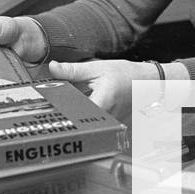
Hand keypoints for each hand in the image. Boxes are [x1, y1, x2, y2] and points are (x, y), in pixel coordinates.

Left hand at [47, 59, 162, 122]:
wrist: (147, 83)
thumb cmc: (126, 74)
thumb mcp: (97, 68)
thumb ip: (73, 70)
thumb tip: (52, 68)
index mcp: (102, 102)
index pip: (74, 112)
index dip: (59, 108)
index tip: (47, 103)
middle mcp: (105, 118)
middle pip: (76, 118)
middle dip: (63, 111)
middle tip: (49, 104)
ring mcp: (108, 124)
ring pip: (83, 121)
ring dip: (71, 113)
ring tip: (61, 105)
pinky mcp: (108, 126)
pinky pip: (90, 121)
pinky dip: (81, 114)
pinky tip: (77, 106)